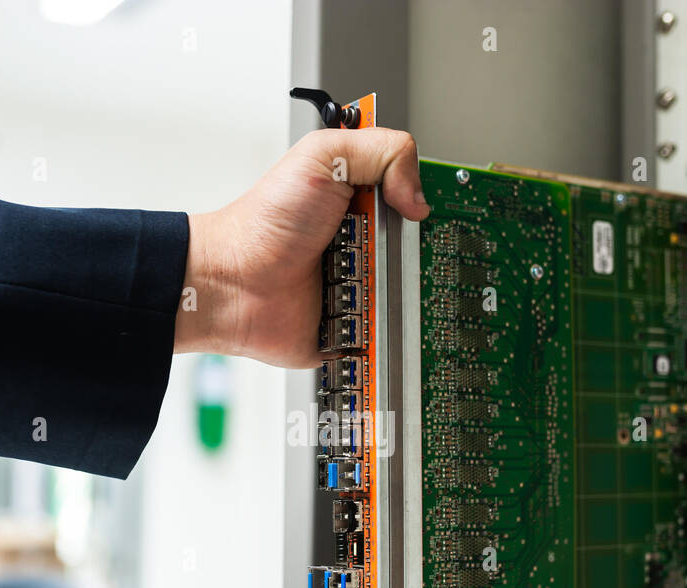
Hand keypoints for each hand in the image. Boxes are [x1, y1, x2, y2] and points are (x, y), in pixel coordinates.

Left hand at [178, 128, 430, 367]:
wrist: (232, 285)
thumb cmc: (262, 225)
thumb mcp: (324, 158)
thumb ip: (384, 152)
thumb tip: (420, 197)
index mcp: (362, 201)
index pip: (416, 200)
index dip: (435, 205)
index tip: (454, 212)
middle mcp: (366, 244)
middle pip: (423, 251)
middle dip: (425, 254)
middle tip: (404, 250)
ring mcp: (362, 286)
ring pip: (412, 296)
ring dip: (409, 295)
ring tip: (384, 283)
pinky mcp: (356, 327)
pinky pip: (389, 336)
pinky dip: (393, 335)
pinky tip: (386, 320)